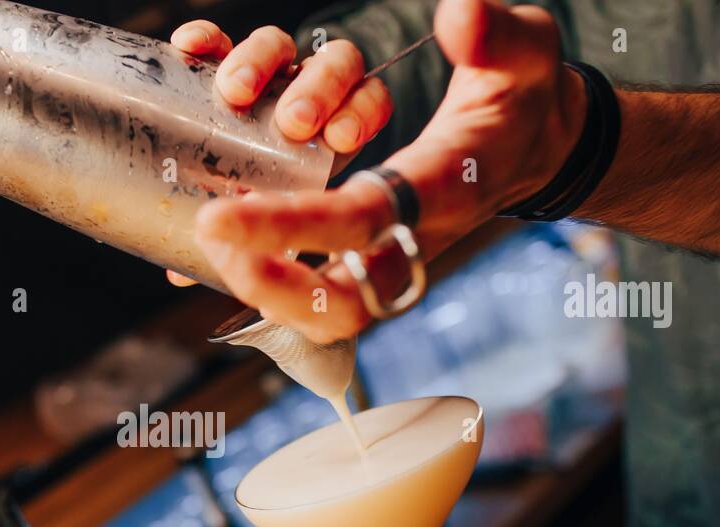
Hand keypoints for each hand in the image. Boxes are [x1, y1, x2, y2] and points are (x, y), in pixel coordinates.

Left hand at [190, 0, 587, 341]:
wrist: (533, 143)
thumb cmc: (519, 99)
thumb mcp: (527, 52)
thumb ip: (496, 36)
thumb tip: (457, 15)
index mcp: (441, 191)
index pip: (361, 221)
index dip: (289, 227)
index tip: (220, 217)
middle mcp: (406, 238)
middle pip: (336, 298)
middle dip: (263, 281)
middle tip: (205, 235)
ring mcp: (380, 256)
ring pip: (317, 304)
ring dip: (252, 284)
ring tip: (197, 240)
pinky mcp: (358, 252)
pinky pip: (304, 286)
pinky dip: (247, 281)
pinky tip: (187, 266)